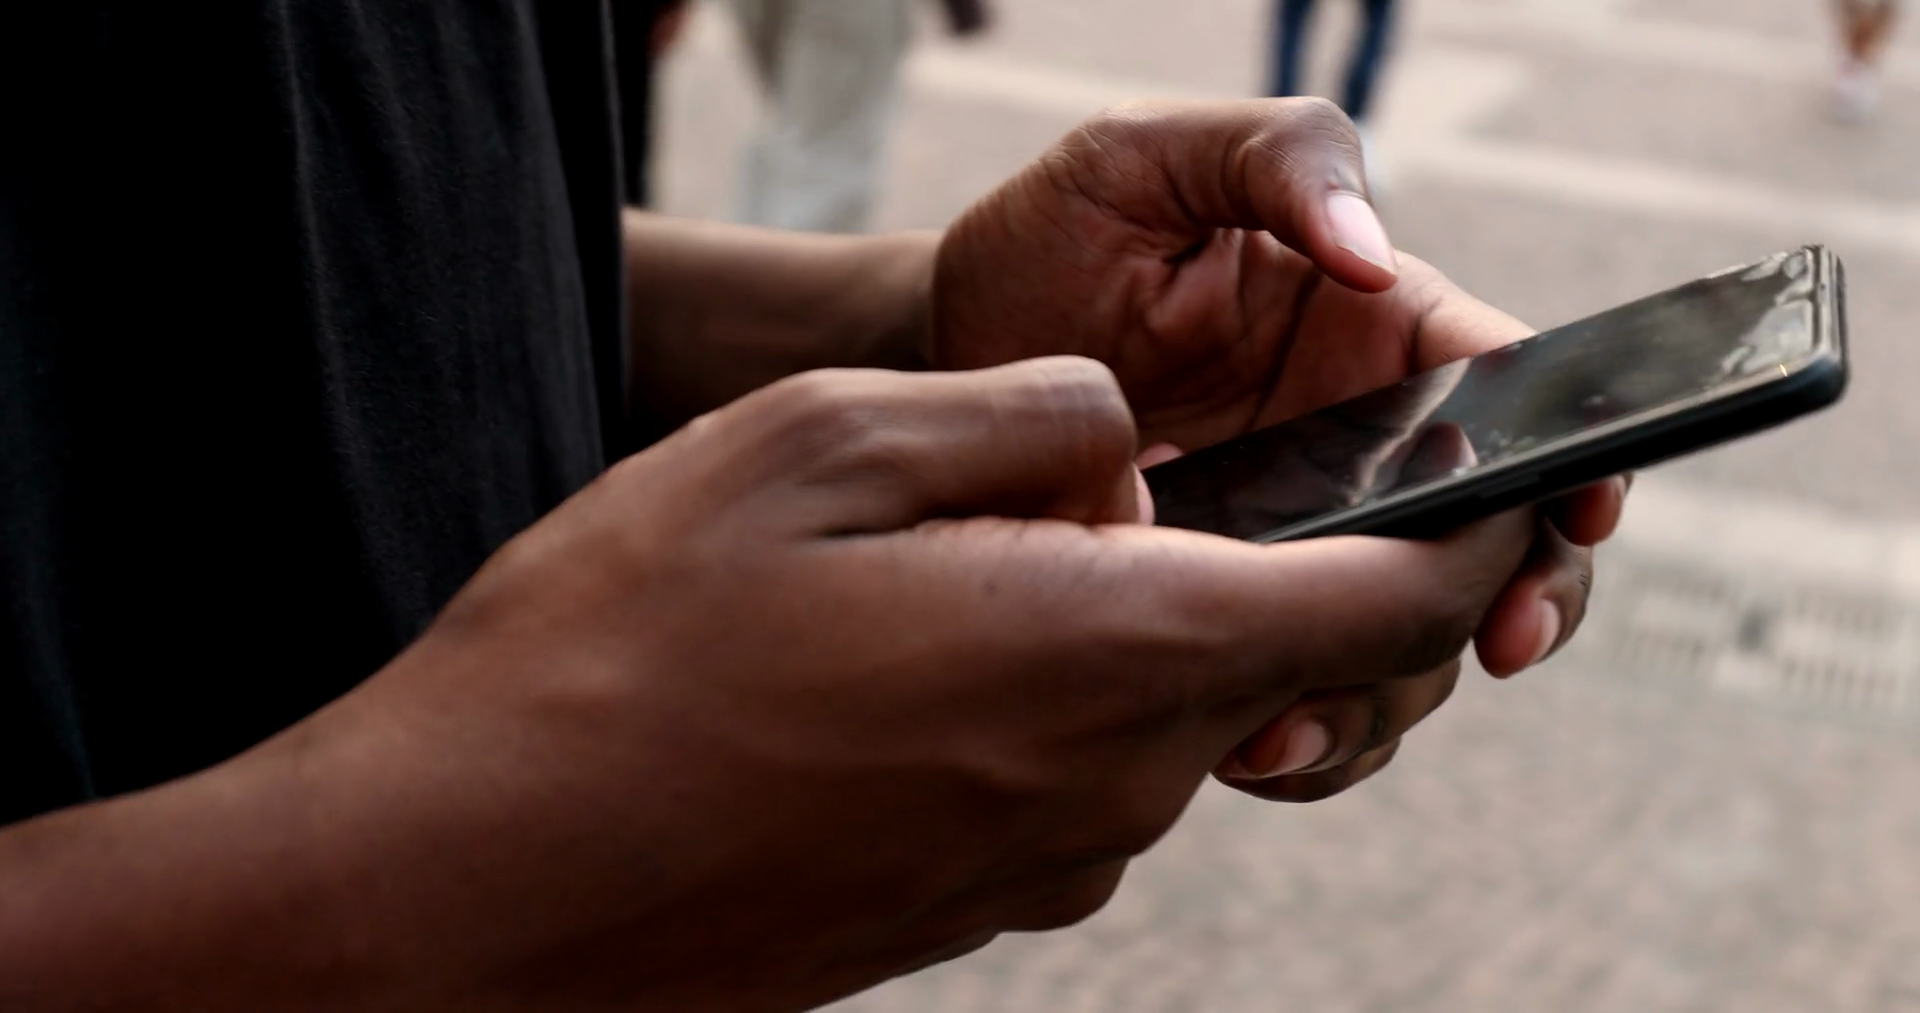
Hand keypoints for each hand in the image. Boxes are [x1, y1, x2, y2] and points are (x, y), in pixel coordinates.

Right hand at [38, 360, 1539, 1009]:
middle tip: (1083, 479)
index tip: (1506, 487)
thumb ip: (1017, 419)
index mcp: (1105, 652)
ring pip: (1148, 712)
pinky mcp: (969, 911)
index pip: (1385, 608)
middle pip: (1257, 651)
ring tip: (930, 570)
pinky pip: (1062, 779)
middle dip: (1227, 555)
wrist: (478, 884)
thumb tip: (1112, 439)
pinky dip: (1031, 698)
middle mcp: (1109, 788)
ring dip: (1098, 624)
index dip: (1471, 537)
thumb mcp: (818, 445)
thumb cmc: (624, 655)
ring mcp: (1041, 870)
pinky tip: (885, 666)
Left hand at [931, 99, 1627, 798]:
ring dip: (1381, 691)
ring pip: (1405, 637)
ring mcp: (1307, 536)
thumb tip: (1373, 255)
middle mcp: (1367, 442)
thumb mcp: (1150, 157)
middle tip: (1490, 646)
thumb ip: (1276, 162)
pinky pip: (1308, 686)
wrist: (941, 352)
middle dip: (1516, 598)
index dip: (1567, 453)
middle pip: (1492, 537)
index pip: (1513, 386)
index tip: (1572, 517)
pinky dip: (1303, 735)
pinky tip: (1247, 747)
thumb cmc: (1052, 235)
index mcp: (1378, 327)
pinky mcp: (1238, 606)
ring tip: (1290, 723)